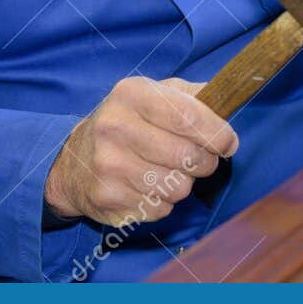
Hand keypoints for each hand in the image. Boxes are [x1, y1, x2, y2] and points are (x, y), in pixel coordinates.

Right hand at [45, 77, 238, 226]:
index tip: (228, 143)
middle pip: (188, 156)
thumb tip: (226, 107)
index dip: (218, 134)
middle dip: (204, 162)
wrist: (74, 162)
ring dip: (182, 183)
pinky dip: (163, 202)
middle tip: (198, 159)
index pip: (188, 116)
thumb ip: (194, 96)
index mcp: (132, 94)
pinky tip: (147, 187)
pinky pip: (161, 209)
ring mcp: (108, 166)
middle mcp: (115, 127)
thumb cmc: (128, 123)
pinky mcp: (107, 199)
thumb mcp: (155, 95)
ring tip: (167, 171)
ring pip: (178, 187)